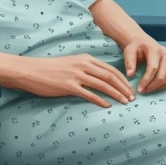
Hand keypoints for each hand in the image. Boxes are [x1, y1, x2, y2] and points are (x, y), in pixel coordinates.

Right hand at [11, 54, 136, 108]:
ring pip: (102, 85)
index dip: (122, 79)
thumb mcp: (71, 63)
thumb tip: (100, 78)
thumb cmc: (52, 68)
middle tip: (132, 98)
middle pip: (109, 76)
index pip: (109, 68)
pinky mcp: (69, 85)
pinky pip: (89, 94)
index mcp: (85, 58)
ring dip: (116, 94)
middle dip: (123, 87)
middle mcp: (82, 64)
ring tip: (124, 102)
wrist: (33, 70)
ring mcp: (76, 75)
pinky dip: (100, 100)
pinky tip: (107, 106)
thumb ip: (86, 68)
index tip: (130, 88)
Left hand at [122, 35, 165, 93]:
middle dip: (152, 86)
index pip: (153, 68)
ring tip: (147, 89)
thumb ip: (129, 62)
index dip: (146, 80)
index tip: (139, 89)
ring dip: (157, 88)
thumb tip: (130, 75)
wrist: (144, 42)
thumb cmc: (136, 47)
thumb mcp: (129, 51)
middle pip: (162, 76)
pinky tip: (154, 86)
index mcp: (155, 49)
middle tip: (142, 91)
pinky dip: (163, 86)